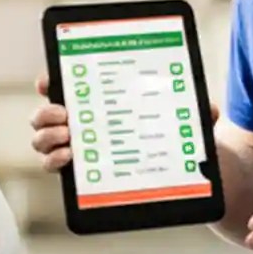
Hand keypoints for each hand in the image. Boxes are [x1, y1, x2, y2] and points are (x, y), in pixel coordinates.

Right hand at [29, 75, 221, 171]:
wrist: (187, 172)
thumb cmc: (177, 134)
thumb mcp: (187, 119)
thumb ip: (197, 112)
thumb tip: (208, 109)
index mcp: (101, 98)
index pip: (67, 84)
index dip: (51, 80)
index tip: (48, 82)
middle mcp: (83, 121)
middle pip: (47, 113)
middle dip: (47, 112)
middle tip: (65, 115)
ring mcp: (77, 146)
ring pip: (44, 139)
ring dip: (46, 138)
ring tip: (68, 138)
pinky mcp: (79, 172)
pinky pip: (54, 166)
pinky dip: (53, 162)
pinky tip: (67, 159)